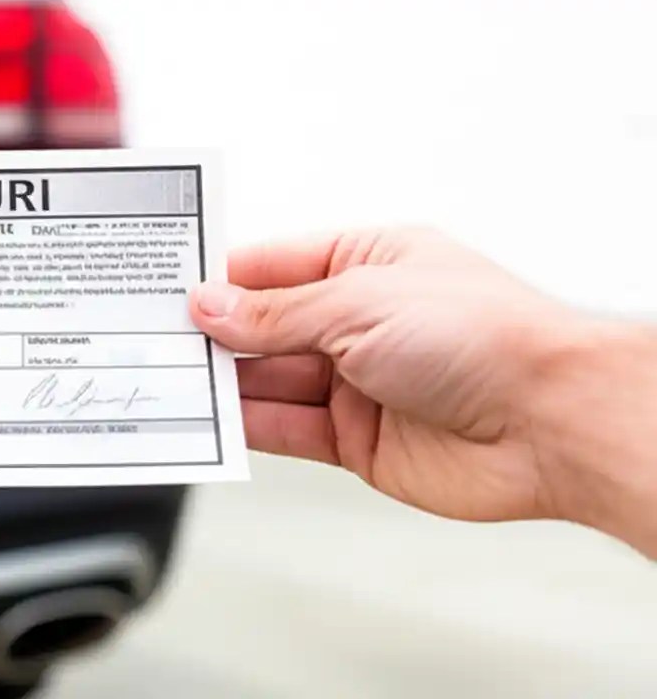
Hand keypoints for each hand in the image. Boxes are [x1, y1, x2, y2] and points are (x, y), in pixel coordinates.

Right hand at [191, 227, 656, 555]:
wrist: (550, 423)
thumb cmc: (482, 336)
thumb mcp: (358, 304)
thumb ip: (274, 315)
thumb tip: (208, 306)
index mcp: (366, 263)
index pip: (272, 266)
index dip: (218, 278)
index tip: (165, 289)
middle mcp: (358, 320)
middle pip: (263, 326)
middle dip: (212, 334)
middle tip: (151, 339)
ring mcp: (356, 381)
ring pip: (269, 380)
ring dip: (223, 382)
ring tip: (167, 380)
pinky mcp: (356, 439)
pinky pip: (286, 428)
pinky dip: (247, 426)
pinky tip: (210, 420)